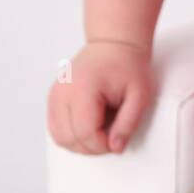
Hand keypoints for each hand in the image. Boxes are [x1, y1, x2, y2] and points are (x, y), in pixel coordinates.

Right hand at [47, 40, 153, 154]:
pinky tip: (90, 128)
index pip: (85, 132)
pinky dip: (72, 135)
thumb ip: (128, 123)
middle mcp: (62, 91)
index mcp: (83, 88)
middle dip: (92, 147)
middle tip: (112, 138)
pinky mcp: (53, 98)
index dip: (103, 145)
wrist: (114, 44)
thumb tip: (115, 147)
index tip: (117, 141)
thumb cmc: (128, 65)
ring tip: (102, 131)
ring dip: (80, 144)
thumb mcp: (140, 95)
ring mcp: (54, 95)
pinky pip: (56, 129)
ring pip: (59, 138)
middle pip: (68, 138)